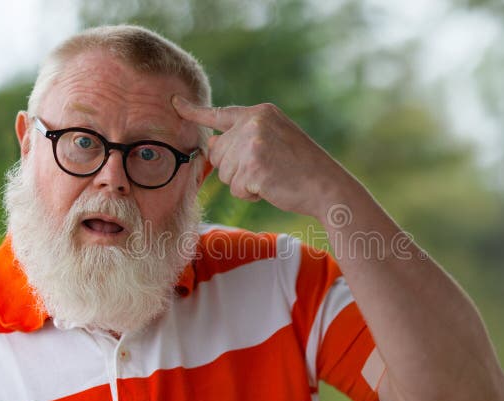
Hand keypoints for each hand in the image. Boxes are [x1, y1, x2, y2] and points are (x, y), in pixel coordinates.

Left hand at [172, 95, 349, 219]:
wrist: (328, 187)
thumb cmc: (302, 168)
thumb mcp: (274, 141)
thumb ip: (243, 139)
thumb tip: (211, 144)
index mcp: (261, 112)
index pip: (220, 113)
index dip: (194, 111)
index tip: (174, 103)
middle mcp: (254, 122)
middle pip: (218, 153)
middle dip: (235, 169)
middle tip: (266, 170)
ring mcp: (252, 143)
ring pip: (224, 173)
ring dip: (243, 184)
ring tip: (272, 178)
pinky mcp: (252, 166)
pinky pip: (234, 188)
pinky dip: (250, 195)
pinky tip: (271, 188)